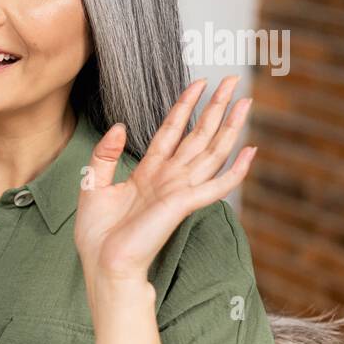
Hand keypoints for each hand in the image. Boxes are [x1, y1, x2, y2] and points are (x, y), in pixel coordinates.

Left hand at [73, 75, 256, 283]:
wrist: (103, 263)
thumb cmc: (98, 234)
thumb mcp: (93, 185)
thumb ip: (105, 154)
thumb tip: (121, 126)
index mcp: (149, 173)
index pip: (171, 131)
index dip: (185, 106)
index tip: (197, 82)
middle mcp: (169, 178)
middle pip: (198, 135)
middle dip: (216, 107)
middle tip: (234, 80)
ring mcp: (179, 191)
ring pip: (211, 152)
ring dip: (230, 127)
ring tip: (246, 102)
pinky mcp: (183, 205)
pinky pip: (216, 186)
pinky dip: (235, 170)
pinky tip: (250, 151)